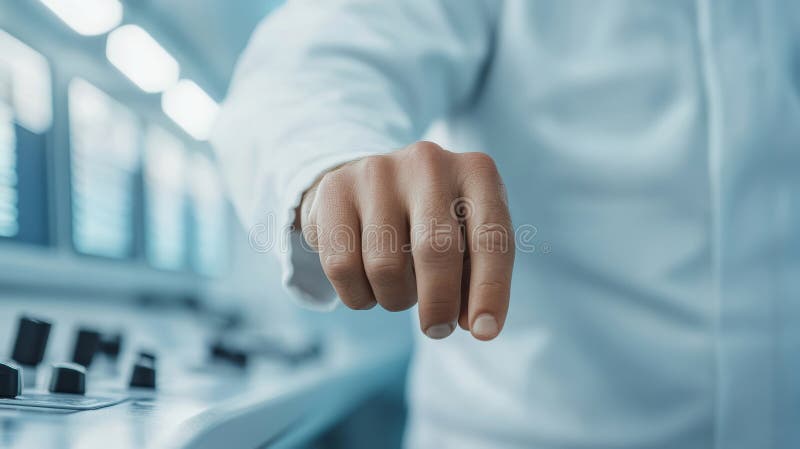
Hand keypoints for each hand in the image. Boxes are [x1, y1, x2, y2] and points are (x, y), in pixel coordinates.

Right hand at [299, 142, 513, 339]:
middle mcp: (430, 162)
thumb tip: (475, 325)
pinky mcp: (335, 188)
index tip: (485, 333)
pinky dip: (357, 295)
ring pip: (385, 266)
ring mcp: (378, 170)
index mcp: (476, 172)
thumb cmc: (433, 223)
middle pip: (435, 251)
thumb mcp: (467, 241)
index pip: (492, 238)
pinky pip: (342, 266)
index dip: (490, 291)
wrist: (371, 185)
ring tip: (399, 287)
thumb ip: (475, 281)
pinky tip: (366, 284)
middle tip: (437, 330)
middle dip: (438, 305)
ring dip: (394, 298)